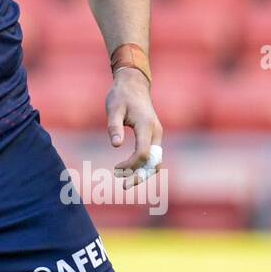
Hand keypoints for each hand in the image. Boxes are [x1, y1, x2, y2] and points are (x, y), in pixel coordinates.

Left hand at [105, 67, 162, 187]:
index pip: (143, 153)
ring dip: (144, 173)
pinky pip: (153, 155)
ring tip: (127, 183)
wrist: (134, 85)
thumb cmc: (121, 96)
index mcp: (146, 126)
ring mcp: (157, 134)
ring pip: (156, 160)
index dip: (131, 164)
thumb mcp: (113, 108)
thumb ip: (114, 126)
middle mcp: (156, 132)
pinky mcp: (154, 136)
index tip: (116, 168)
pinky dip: (145, 166)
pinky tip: (133, 172)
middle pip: (154, 161)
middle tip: (125, 186)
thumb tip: (115, 145)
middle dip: (141, 175)